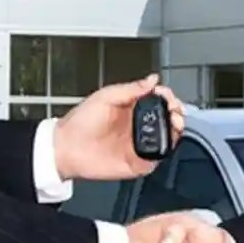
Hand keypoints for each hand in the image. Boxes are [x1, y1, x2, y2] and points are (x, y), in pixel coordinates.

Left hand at [53, 73, 185, 180]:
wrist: (67, 148)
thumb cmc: (80, 122)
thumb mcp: (105, 96)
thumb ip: (131, 89)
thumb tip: (152, 80)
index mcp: (132, 108)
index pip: (158, 101)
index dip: (168, 97)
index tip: (169, 97)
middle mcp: (137, 126)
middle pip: (167, 119)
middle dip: (177, 113)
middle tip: (176, 112)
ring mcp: (138, 144)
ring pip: (166, 138)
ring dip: (175, 131)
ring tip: (176, 124)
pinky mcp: (136, 162)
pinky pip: (156, 158)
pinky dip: (164, 152)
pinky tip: (164, 143)